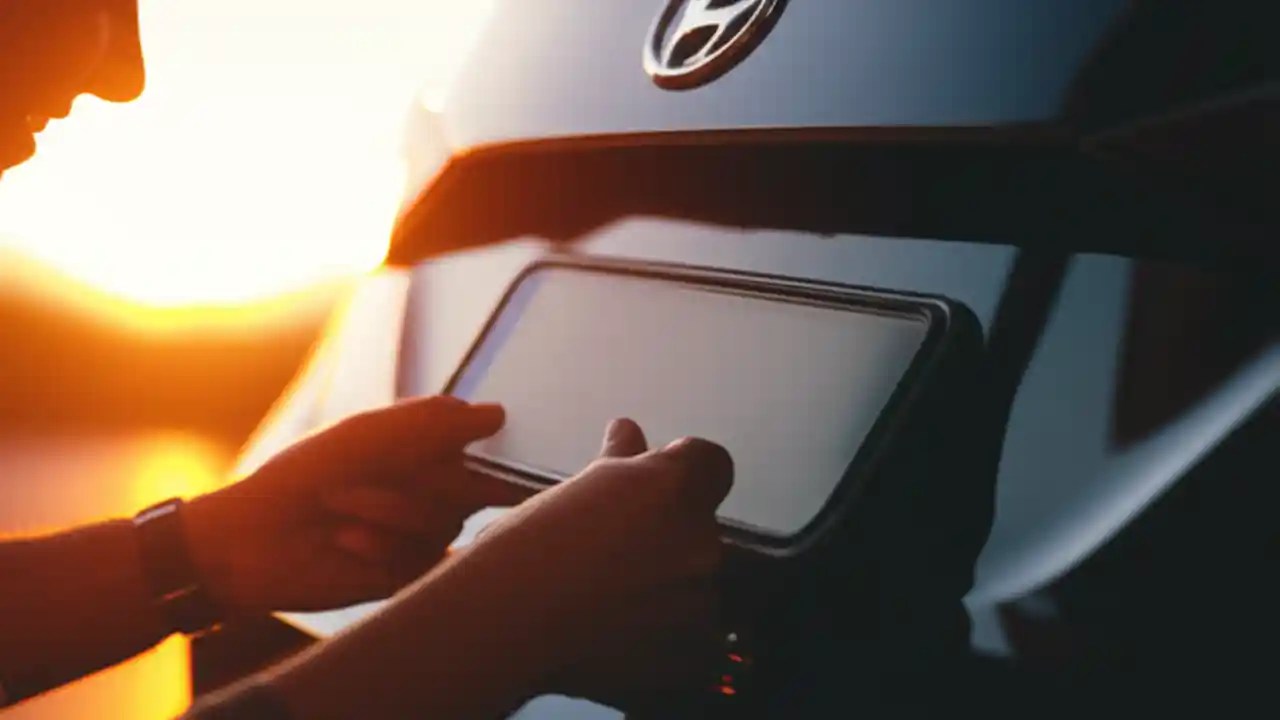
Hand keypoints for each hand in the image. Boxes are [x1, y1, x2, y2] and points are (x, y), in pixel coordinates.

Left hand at [183, 396, 524, 614]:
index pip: (479, 449)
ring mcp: (418, 536)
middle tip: (376, 473)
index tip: (483, 449)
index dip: (484, 450)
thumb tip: (498, 414)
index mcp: (421, 454)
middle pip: (473, 486)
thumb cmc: (304, 475)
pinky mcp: (406, 576)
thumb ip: (436, 422)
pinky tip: (343, 539)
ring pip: (445, 521)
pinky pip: (421, 558)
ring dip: (389, 508)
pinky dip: (379, 543)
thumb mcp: (370, 435)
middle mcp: (428, 495)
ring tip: (339, 505)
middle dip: (423, 476)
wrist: (253, 538)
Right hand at [455, 418, 733, 708]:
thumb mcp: (572, 491)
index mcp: (673, 487)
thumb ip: (619, 463)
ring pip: (696, 588)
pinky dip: (667, 641)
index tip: (653, 493)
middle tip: (611, 558)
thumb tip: (629, 432)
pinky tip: (619, 637)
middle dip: (666, 541)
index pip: (712, 463)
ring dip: (667, 592)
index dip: (685, 476)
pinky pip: (695, 641)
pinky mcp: (692, 654)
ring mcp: (700, 601)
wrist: (505, 624)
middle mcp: (698, 539)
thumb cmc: (527, 550)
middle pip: (699, 530)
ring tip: (606, 604)